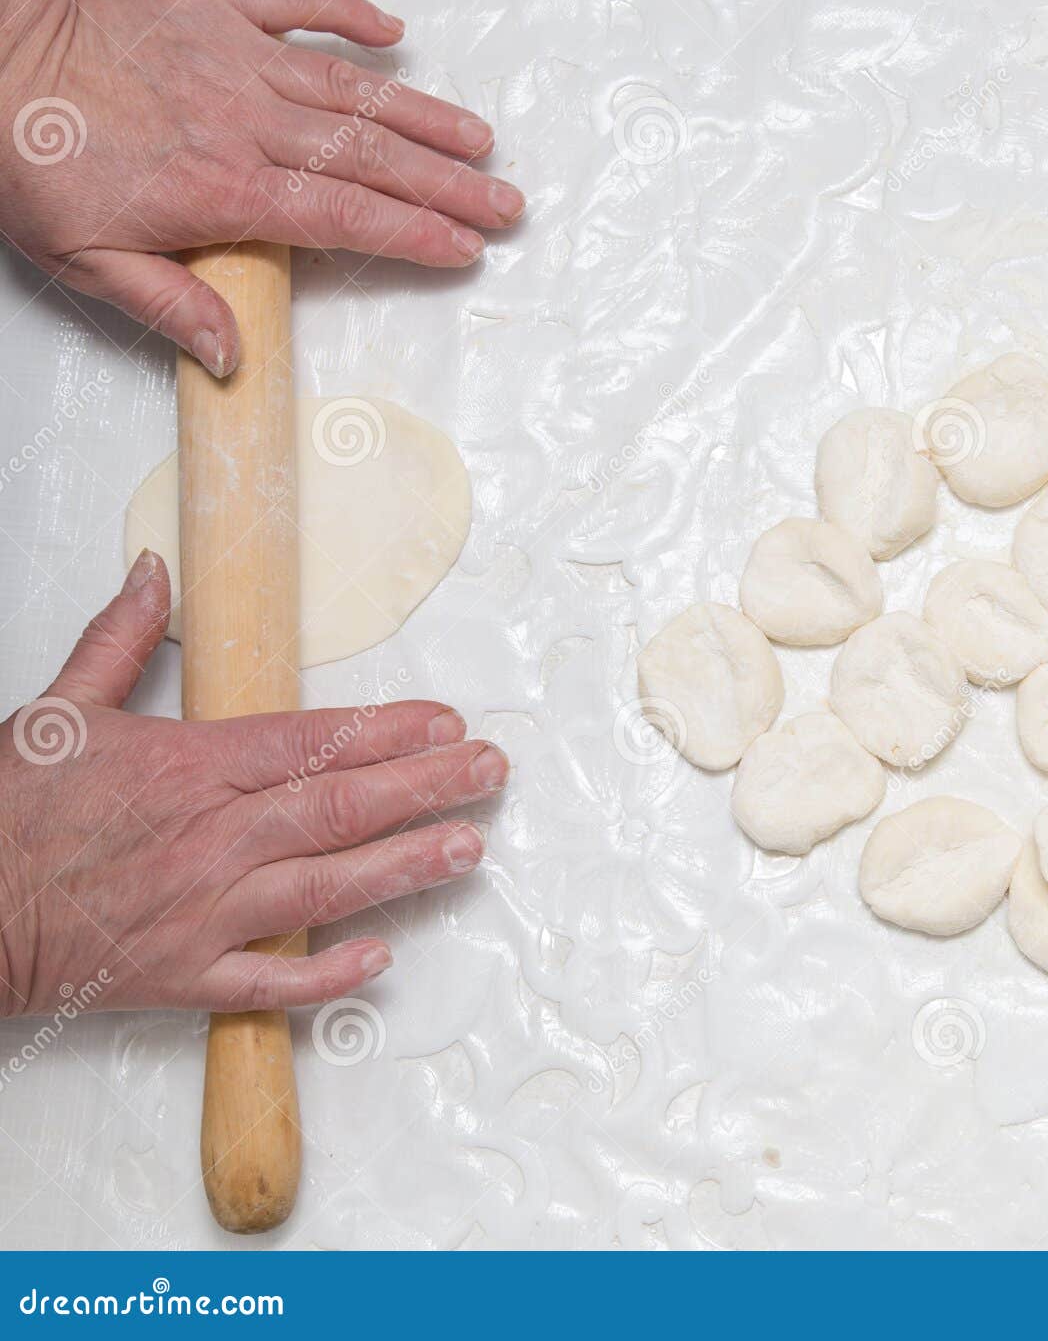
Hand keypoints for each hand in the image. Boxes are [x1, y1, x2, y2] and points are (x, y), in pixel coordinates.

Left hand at [0, 0, 524, 375]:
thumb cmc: (30, 159)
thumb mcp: (86, 261)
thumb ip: (170, 305)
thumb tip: (232, 357)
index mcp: (222, 188)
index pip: (344, 217)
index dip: (414, 233)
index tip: (465, 248)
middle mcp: (245, 121)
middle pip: (369, 157)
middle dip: (448, 184)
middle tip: (505, 204)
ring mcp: (235, 59)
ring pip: (351, 88)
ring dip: (422, 115)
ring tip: (479, 139)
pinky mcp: (212, 9)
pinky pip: (293, 3)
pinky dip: (346, 13)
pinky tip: (393, 31)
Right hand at [0, 551, 509, 1017]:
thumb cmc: (7, 813)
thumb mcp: (61, 710)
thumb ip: (120, 638)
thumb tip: (153, 572)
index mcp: (190, 769)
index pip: (314, 742)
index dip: (390, 732)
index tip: (447, 723)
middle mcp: (210, 838)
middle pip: (340, 807)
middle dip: (427, 787)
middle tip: (491, 774)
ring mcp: (202, 911)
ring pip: (325, 887)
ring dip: (405, 867)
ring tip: (469, 849)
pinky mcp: (182, 975)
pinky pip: (268, 982)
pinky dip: (326, 974)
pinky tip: (381, 958)